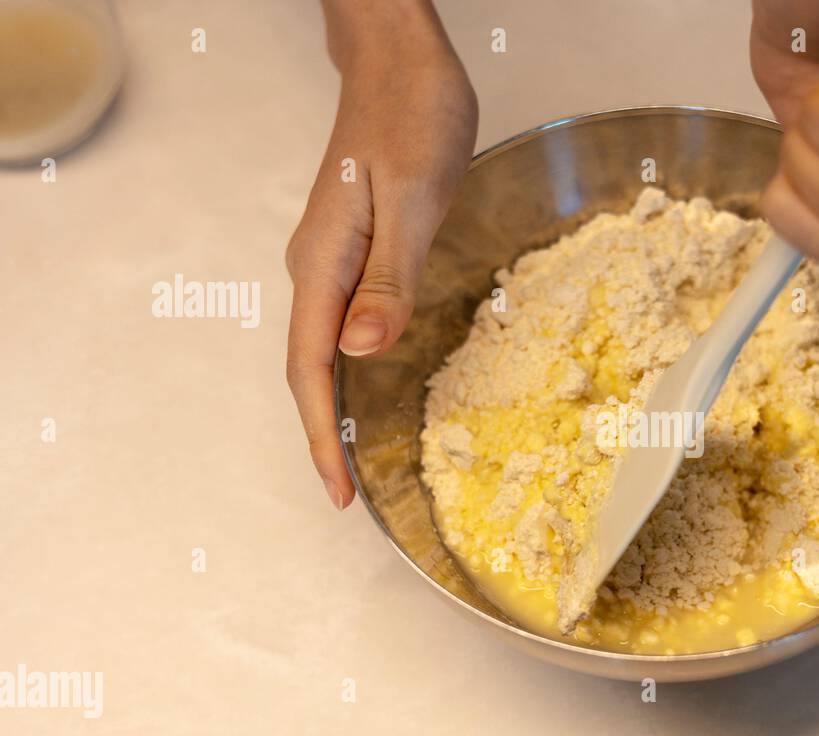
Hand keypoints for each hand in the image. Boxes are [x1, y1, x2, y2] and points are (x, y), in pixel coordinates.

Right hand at [286, 1, 476, 508]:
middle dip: (322, 434)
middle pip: (308, 369)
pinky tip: (368, 385)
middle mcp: (315, 268)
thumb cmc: (410, 117)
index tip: (337, 492)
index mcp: (325, 263)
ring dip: (333, 406)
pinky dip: (350, 366)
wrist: (398, 62)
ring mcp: (329, 258)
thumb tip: (360, 351)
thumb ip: (388, 279)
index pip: (311, 370)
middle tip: (347, 492)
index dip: (320, 436)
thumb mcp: (412, 200)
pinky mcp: (349, 249)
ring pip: (322, 348)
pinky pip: (340, 321)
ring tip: (353, 457)